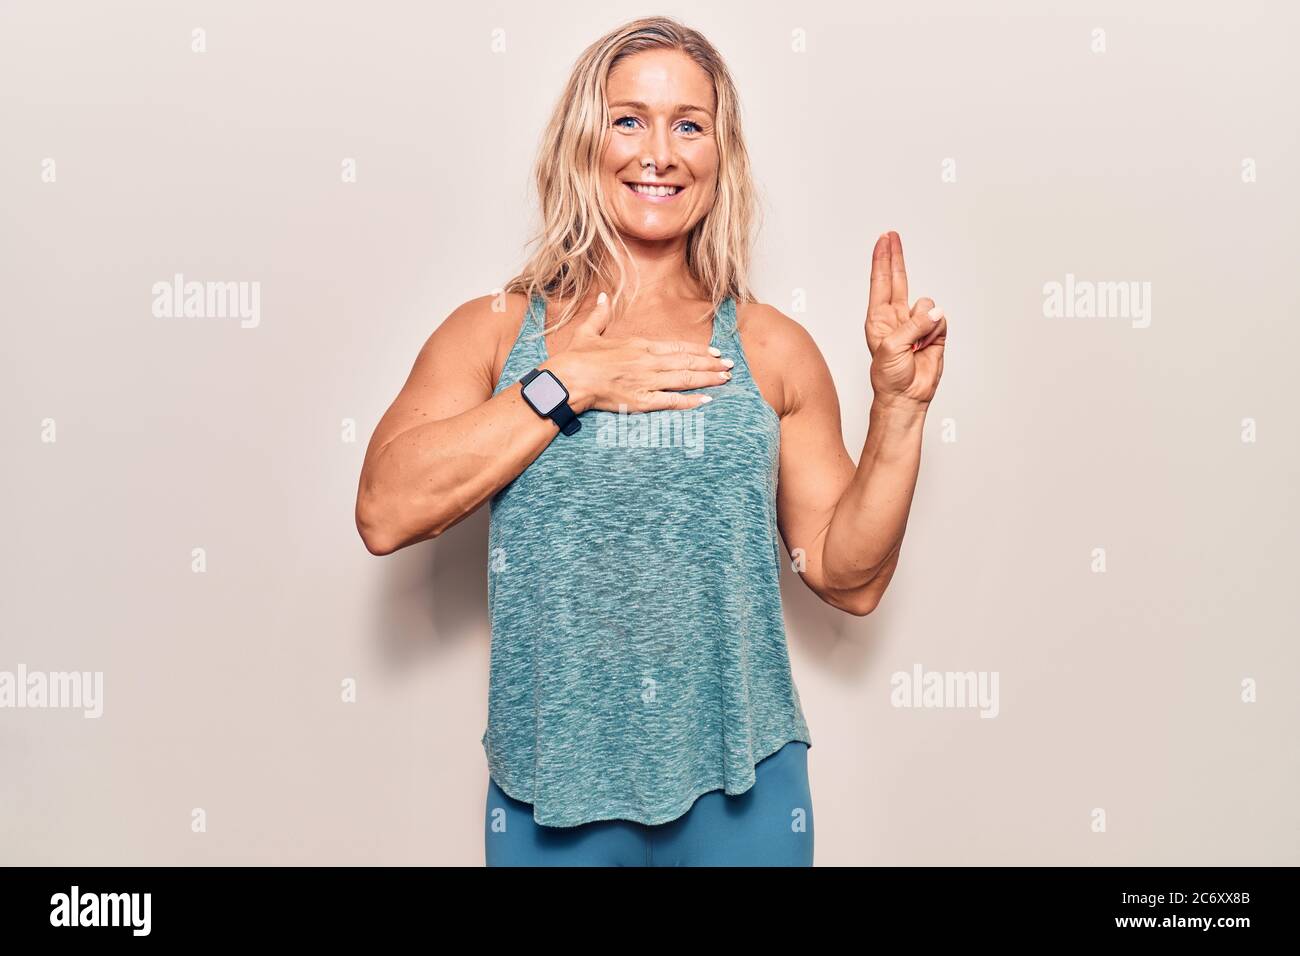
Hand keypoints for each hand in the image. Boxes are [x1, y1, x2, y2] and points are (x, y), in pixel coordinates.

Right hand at [540, 292, 733, 413]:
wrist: (569, 378)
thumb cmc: (576, 357)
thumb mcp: (589, 331)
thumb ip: (600, 314)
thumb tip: (604, 297)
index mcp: (639, 345)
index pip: (676, 346)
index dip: (698, 350)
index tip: (715, 352)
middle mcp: (647, 361)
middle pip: (686, 361)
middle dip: (711, 364)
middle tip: (731, 366)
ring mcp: (646, 381)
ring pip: (684, 378)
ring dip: (707, 378)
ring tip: (725, 379)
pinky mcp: (641, 400)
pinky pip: (671, 400)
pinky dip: (690, 400)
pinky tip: (706, 400)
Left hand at [865, 231, 947, 407]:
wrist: (906, 397)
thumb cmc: (889, 377)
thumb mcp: (891, 350)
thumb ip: (912, 327)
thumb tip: (934, 312)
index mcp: (879, 319)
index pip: (881, 282)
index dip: (883, 260)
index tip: (884, 240)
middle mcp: (897, 317)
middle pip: (898, 279)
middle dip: (896, 258)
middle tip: (892, 236)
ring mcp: (916, 324)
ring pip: (927, 304)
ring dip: (923, 323)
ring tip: (916, 344)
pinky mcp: (935, 332)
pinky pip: (941, 320)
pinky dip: (936, 331)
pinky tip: (927, 346)